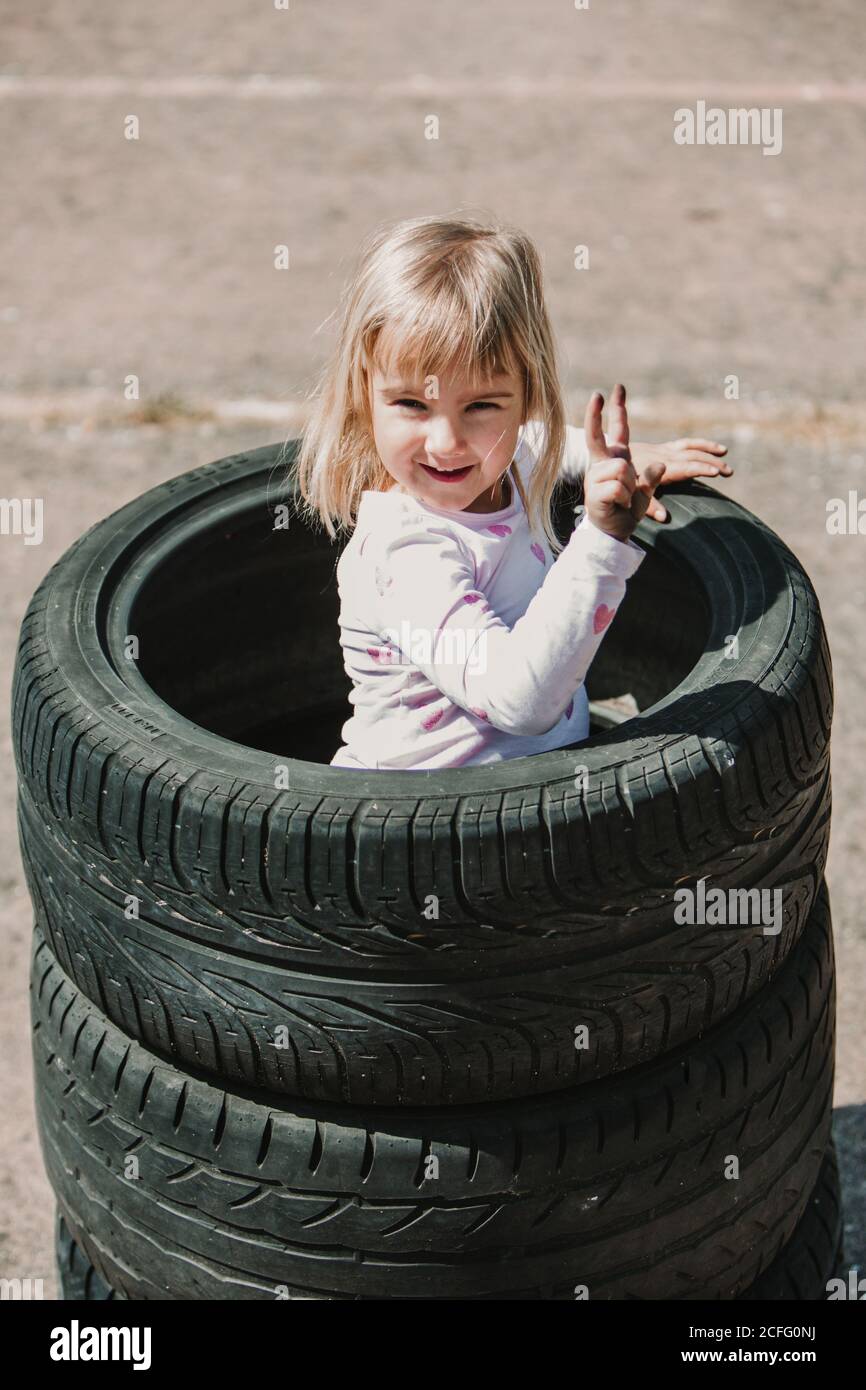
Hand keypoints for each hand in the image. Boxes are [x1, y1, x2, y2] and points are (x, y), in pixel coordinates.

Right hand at [583, 383, 664, 542]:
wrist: (611, 534)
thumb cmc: (625, 511)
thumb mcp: (645, 492)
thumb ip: (652, 477)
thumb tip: (662, 465)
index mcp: (615, 460)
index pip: (618, 431)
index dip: (618, 409)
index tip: (617, 387)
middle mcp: (602, 465)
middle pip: (596, 437)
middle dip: (594, 415)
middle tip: (596, 393)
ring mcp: (594, 478)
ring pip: (621, 470)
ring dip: (629, 487)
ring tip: (623, 499)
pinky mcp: (594, 492)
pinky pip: (618, 488)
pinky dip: (624, 499)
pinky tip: (617, 505)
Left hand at [629, 437, 731, 522]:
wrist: (607, 460)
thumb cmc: (621, 483)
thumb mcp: (632, 497)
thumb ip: (649, 506)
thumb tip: (665, 518)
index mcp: (657, 468)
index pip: (683, 468)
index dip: (699, 469)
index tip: (715, 472)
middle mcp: (663, 456)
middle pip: (691, 457)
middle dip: (711, 463)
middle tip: (728, 471)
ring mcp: (664, 451)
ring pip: (692, 448)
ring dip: (710, 451)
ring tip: (726, 456)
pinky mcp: (664, 448)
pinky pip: (687, 444)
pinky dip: (702, 445)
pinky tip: (716, 449)